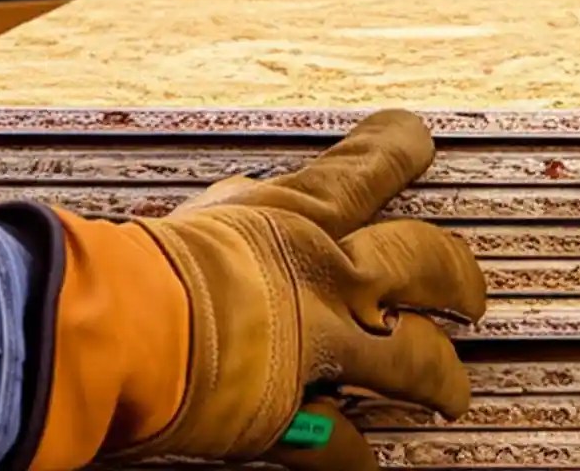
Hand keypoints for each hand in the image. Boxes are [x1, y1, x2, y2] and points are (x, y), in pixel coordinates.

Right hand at [112, 109, 486, 468]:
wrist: (108, 324)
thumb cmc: (138, 261)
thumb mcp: (197, 215)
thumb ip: (234, 209)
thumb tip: (241, 198)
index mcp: (298, 218)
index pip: (369, 168)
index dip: (400, 150)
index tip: (418, 141)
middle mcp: (327, 275)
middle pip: (427, 263)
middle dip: (459, 278)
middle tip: (471, 294)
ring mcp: (320, 345)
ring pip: (416, 361)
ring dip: (440, 380)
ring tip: (454, 393)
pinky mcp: (293, 410)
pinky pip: (341, 444)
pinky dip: (354, 457)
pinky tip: (365, 461)